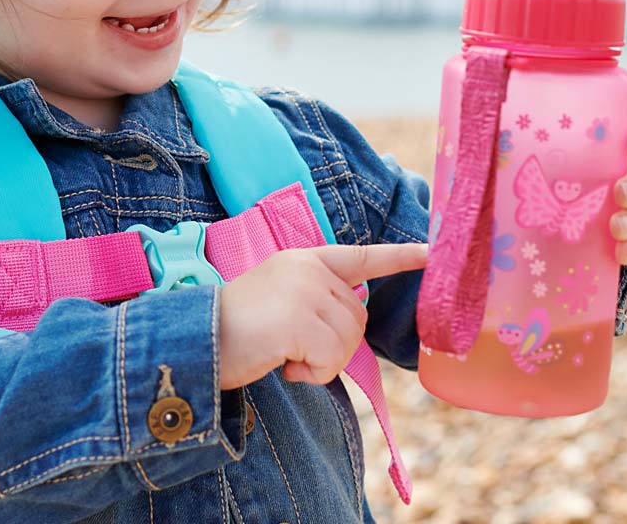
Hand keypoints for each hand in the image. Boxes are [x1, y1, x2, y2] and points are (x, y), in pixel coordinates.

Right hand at [216, 242, 427, 389]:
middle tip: (291, 346)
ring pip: (347, 342)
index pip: (360, 256)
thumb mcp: (279, 298)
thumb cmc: (235, 327)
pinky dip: (311, 374)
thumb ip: (314, 298)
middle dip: (332, 344)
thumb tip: (348, 324)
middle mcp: (308, 269)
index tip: (431, 253)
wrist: (195, 339)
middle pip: (357, 318)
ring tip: (283, 353)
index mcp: (304, 259)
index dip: (399, 257)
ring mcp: (304, 292)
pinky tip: (282, 364)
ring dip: (320, 362)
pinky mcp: (299, 322)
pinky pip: (331, 361)